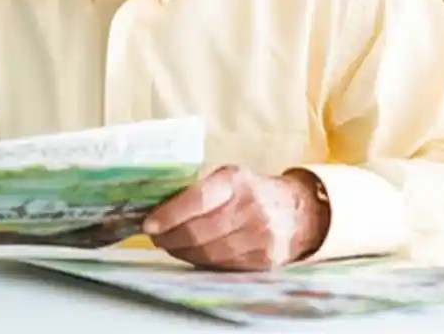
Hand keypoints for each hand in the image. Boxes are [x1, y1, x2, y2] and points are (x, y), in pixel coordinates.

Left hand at [142, 165, 329, 270]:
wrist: (295, 211)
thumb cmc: (248, 191)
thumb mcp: (226, 178)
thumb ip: (196, 189)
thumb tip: (153, 208)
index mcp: (234, 181)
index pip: (197, 199)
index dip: (170, 214)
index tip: (148, 225)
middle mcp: (250, 208)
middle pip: (198, 232)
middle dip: (169, 238)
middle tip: (154, 237)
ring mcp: (259, 236)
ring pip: (208, 253)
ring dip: (182, 252)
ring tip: (170, 244)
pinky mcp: (264, 259)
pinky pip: (222, 265)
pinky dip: (201, 260)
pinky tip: (192, 253)